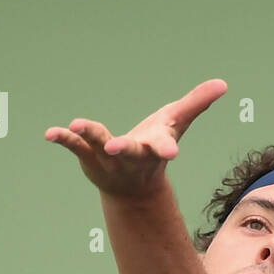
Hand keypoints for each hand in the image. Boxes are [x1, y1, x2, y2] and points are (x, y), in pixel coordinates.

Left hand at [45, 78, 227, 198]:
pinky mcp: (89, 158)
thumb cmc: (155, 148)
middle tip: (117, 147)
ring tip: (77, 124)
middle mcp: (133, 157)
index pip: (163, 147)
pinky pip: (76, 147)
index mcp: (155, 148)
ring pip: (99, 146)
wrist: (132, 190)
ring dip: (90, 135)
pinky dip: (64, 139)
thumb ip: (197, 103)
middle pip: (130, 151)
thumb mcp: (176, 123)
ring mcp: (109, 159)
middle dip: (124, 149)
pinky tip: (50, 133)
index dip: (166, 149)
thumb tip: (223, 83)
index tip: (171, 153)